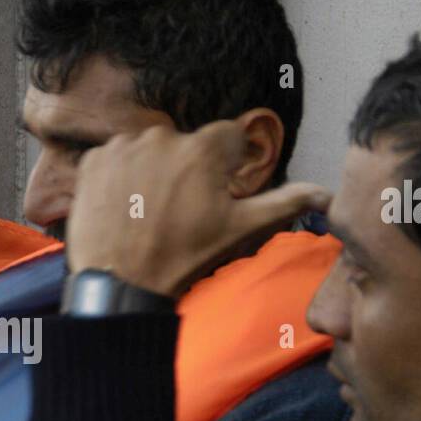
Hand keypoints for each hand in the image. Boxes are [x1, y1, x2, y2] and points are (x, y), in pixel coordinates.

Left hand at [67, 119, 331, 298]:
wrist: (120, 284)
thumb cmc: (183, 257)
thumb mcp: (240, 231)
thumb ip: (284, 202)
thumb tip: (326, 193)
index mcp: (204, 148)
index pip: (228, 137)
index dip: (226, 165)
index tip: (216, 190)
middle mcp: (162, 136)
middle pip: (186, 144)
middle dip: (187, 169)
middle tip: (179, 210)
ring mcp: (124, 146)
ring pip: (149, 150)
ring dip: (152, 172)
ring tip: (148, 212)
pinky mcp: (94, 160)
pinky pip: (115, 159)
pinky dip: (120, 178)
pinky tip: (124, 207)